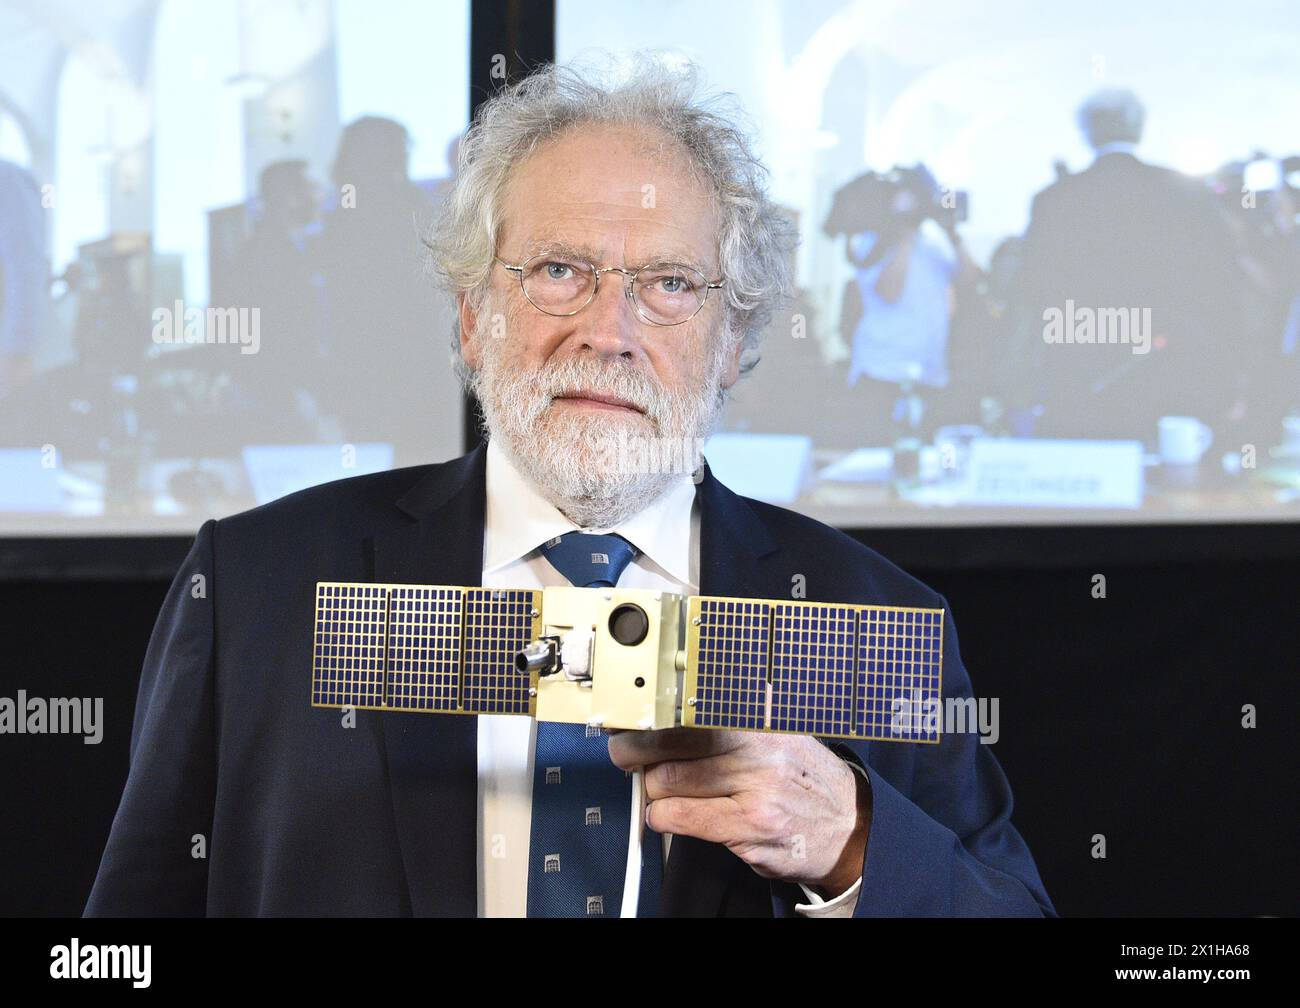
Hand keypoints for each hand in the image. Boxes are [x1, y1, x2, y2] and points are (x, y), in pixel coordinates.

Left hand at [607, 727, 871, 897]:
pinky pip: (680, 817)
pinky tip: (672, 815)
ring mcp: (755, 787)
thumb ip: (729, 720)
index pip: (690, 705)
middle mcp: (758, 746)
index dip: (648, 712)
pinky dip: (663, 816)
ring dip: (654, 790)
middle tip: (627, 755)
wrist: (850, 827)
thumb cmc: (803, 779)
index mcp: (758, 717)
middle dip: (635, 750)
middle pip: (669, 739)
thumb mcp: (776, 733)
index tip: (627, 716)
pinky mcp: (749, 826)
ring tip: (665, 791)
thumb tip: (667, 713)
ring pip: (668, 780)